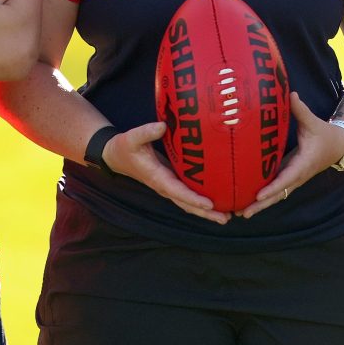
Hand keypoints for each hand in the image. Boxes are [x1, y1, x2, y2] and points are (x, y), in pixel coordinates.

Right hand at [103, 120, 226, 222]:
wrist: (116, 156)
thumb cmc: (125, 146)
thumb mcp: (132, 137)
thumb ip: (146, 132)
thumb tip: (162, 126)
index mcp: (157, 178)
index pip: (178, 191)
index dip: (193, 199)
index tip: (209, 204)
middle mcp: (165, 186)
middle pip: (187, 205)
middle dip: (206, 213)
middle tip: (226, 219)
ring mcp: (168, 187)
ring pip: (188, 204)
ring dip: (206, 212)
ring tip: (227, 216)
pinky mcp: (172, 183)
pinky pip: (188, 196)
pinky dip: (201, 203)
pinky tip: (217, 203)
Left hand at [241, 95, 343, 216]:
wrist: (339, 146)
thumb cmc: (325, 134)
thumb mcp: (314, 122)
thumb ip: (300, 110)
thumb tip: (291, 94)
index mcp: (303, 164)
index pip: (285, 179)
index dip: (271, 188)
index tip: (257, 195)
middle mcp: (297, 176)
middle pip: (277, 194)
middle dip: (260, 204)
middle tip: (242, 213)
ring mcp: (293, 179)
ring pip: (276, 196)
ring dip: (260, 205)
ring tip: (240, 213)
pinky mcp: (289, 177)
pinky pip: (275, 190)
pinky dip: (263, 197)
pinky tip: (247, 201)